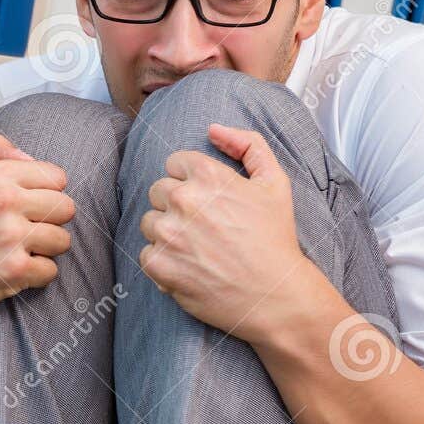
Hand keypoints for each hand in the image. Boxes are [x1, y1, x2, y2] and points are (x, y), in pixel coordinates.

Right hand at [0, 134, 75, 330]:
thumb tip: (29, 156)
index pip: (57, 177)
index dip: (46, 193)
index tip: (30, 205)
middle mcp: (6, 201)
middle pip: (66, 208)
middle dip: (51, 221)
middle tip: (28, 229)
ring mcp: (11, 236)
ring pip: (63, 240)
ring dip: (46, 249)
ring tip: (21, 249)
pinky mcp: (15, 270)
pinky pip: (51, 270)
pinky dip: (37, 274)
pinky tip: (16, 269)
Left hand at [137, 123, 316, 342]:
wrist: (276, 295)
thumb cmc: (275, 238)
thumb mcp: (274, 181)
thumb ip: (248, 144)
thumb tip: (213, 129)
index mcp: (207, 175)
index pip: (174, 164)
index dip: (190, 181)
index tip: (208, 201)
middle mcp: (184, 200)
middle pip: (158, 191)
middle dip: (176, 206)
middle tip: (204, 227)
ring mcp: (169, 233)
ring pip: (149, 222)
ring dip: (167, 233)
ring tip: (198, 248)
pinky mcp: (160, 265)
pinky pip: (146, 253)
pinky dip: (163, 262)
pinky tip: (190, 267)